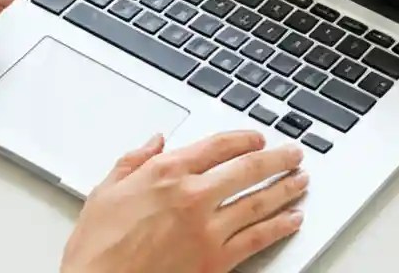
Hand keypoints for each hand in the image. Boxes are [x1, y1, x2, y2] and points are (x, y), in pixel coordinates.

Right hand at [61, 131, 307, 272]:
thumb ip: (134, 162)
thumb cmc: (97, 248)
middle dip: (276, 159)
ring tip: (301, 181)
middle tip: (293, 154)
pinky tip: (293, 220)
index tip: (257, 138)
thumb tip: (155, 142)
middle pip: (247, 169)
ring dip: (285, 189)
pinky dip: (279, 226)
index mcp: (165, 173)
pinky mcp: (216, 260)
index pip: (216, 146)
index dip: (243, 139)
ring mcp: (207, 229)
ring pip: (259, 202)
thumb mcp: (105, 192)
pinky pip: (257, 238)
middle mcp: (192, 196)